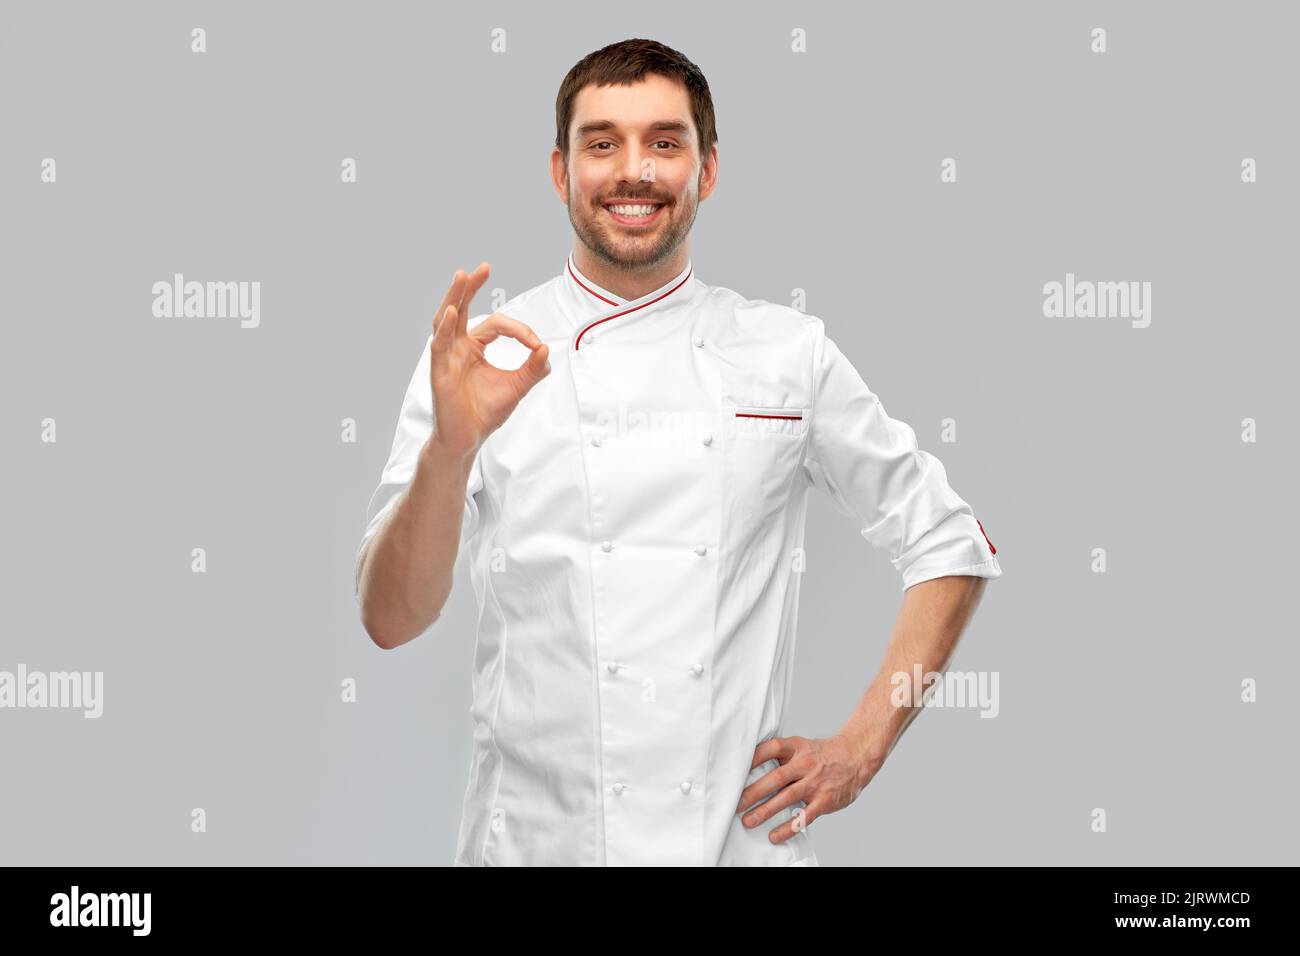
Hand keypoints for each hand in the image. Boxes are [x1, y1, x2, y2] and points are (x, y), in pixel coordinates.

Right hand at [428, 262, 550, 458]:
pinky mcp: (439, 371)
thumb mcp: (516, 388)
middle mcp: (458, 347)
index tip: (536, 347)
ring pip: (447, 319)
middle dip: (472, 287)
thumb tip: (547, 348)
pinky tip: (452, 311)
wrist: (468, 439)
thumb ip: (532, 369)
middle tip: (483, 267)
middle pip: (464, 309)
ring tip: (462, 276)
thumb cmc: (485, 413)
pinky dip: (445, 327)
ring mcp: (447, 357)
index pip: (497, 325)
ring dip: (455, 297)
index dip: (520, 331)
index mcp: (475, 347)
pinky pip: (440, 344)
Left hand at [735, 734, 879, 844]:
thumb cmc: (823, 755)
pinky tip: (775, 835)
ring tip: (748, 821)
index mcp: (796, 748)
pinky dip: (789, 827)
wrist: (856, 757)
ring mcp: (815, 782)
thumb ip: (781, 756)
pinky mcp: (825, 800)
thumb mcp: (802, 746)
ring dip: (766, 811)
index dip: (754, 757)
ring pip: (787, 797)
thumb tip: (750, 767)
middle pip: (776, 777)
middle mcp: (805, 763)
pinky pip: (804, 816)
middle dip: (753, 792)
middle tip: (736, 803)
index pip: (772, 749)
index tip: (736, 768)